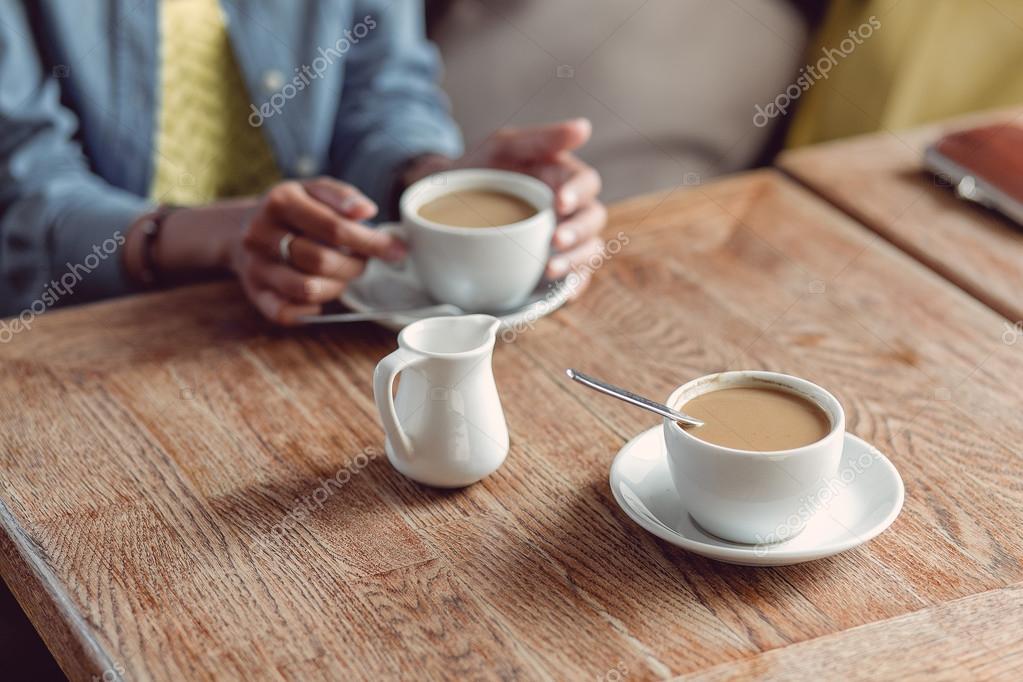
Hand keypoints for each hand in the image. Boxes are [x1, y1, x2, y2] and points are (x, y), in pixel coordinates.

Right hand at [230, 178, 405, 324]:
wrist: (241, 228)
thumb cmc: (292, 210)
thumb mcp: (314, 190)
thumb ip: (342, 197)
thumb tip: (367, 211)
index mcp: (280, 201)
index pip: (333, 228)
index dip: (370, 242)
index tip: (395, 250)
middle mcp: (260, 233)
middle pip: (321, 261)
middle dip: (354, 266)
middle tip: (362, 262)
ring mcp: (255, 266)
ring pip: (306, 289)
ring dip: (336, 287)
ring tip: (341, 275)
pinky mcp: (254, 293)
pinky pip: (286, 312)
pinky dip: (309, 310)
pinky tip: (318, 294)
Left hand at [407, 118, 605, 296]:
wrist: (447, 200)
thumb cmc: (481, 167)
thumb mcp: (503, 146)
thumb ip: (541, 138)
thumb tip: (584, 127)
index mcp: (564, 178)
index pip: (586, 183)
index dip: (579, 193)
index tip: (559, 202)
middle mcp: (570, 210)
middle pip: (593, 220)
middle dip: (578, 232)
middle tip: (555, 239)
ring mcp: (563, 238)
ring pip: (589, 251)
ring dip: (576, 262)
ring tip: (549, 269)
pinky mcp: (552, 264)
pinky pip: (573, 278)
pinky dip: (573, 287)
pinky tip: (565, 295)